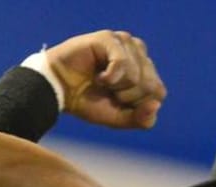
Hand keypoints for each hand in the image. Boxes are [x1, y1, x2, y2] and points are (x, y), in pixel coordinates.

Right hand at [46, 30, 166, 128]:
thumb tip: (156, 105)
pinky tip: (98, 76)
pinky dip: (109, 78)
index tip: (116, 101)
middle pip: (150, 85)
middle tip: (107, 91)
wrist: (56, 91)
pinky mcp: (108, 38)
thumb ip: (141, 118)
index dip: (136, 104)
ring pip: (137, 76)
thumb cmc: (86, 101)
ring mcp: (124, 42)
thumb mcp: (117, 117)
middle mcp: (138, 52)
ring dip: (116, 87)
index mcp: (144, 69)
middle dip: (127, 97)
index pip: (159, 92)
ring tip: (100, 81)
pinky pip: (122, 64)